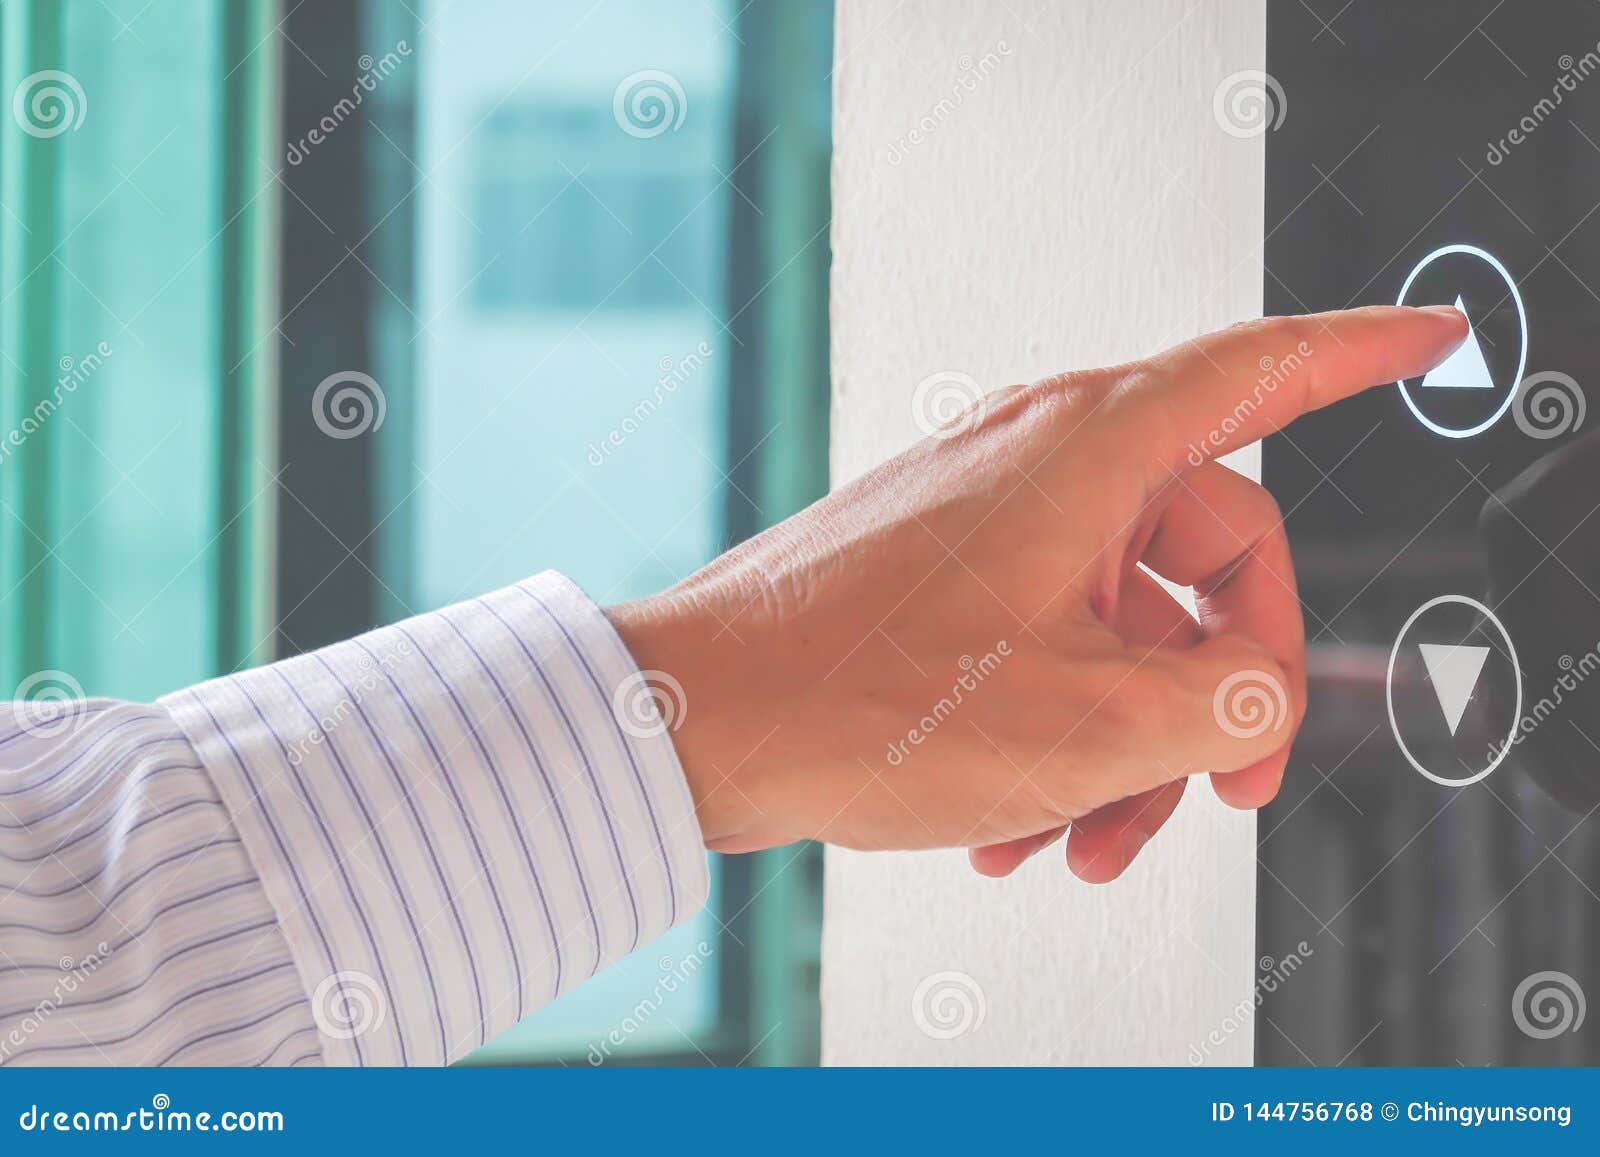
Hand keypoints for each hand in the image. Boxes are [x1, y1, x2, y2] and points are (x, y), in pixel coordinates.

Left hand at [608, 306, 1466, 881]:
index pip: (1265, 372)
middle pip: (1211, 551)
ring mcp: (989, 519)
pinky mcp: (944, 576)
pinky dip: (1056, 732)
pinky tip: (1015, 829)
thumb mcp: (1094, 723)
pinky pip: (1048, 642)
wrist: (698, 719)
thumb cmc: (859, 700)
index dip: (1362, 356)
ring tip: (1081, 845)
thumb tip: (1262, 695)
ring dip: (1127, 742)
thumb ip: (1231, 702)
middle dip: (1227, 687)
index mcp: (1094, 450)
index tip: (1429, 339)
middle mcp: (1043, 462)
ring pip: (1124, 620)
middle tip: (1223, 792)